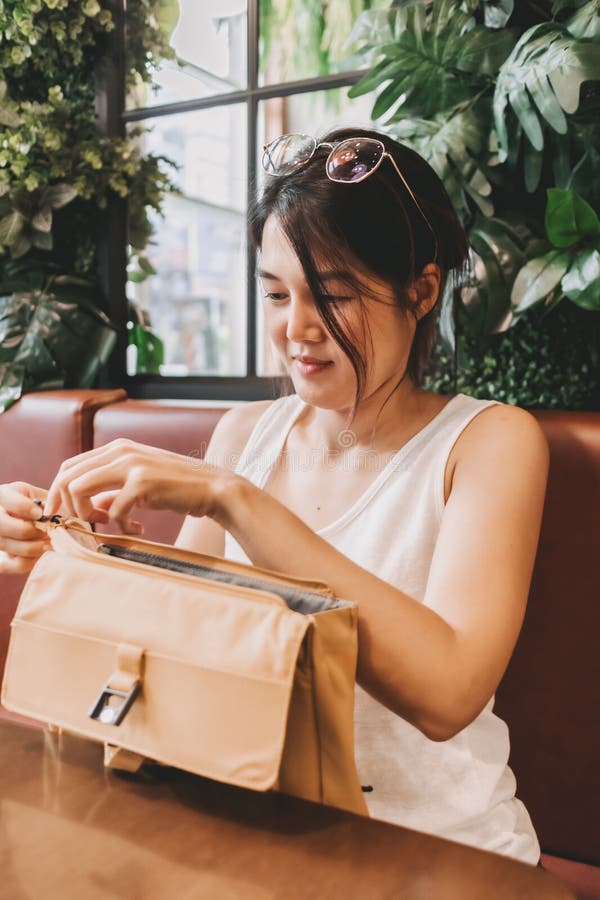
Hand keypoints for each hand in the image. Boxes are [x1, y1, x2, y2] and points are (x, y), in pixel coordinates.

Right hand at [0, 482, 50, 573]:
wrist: (47, 526)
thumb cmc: (49, 509)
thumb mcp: (47, 497)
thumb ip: (48, 502)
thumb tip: (50, 515)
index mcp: (5, 495)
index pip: (2, 496)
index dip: (21, 507)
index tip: (39, 514)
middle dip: (24, 530)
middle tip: (45, 532)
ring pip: (4, 545)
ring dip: (29, 547)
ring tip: (48, 544)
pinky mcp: (1, 558)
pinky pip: (6, 566)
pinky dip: (26, 562)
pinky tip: (40, 555)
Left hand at [43, 439, 230, 533]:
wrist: (214, 488)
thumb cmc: (178, 487)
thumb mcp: (140, 482)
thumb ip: (112, 490)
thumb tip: (91, 505)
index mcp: (117, 448)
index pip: (70, 466)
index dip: (59, 492)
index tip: (64, 515)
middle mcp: (120, 451)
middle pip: (66, 476)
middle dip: (65, 505)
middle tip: (79, 524)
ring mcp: (131, 464)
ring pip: (79, 489)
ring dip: (86, 514)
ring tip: (107, 523)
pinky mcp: (142, 482)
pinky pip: (113, 510)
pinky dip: (121, 524)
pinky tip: (137, 527)